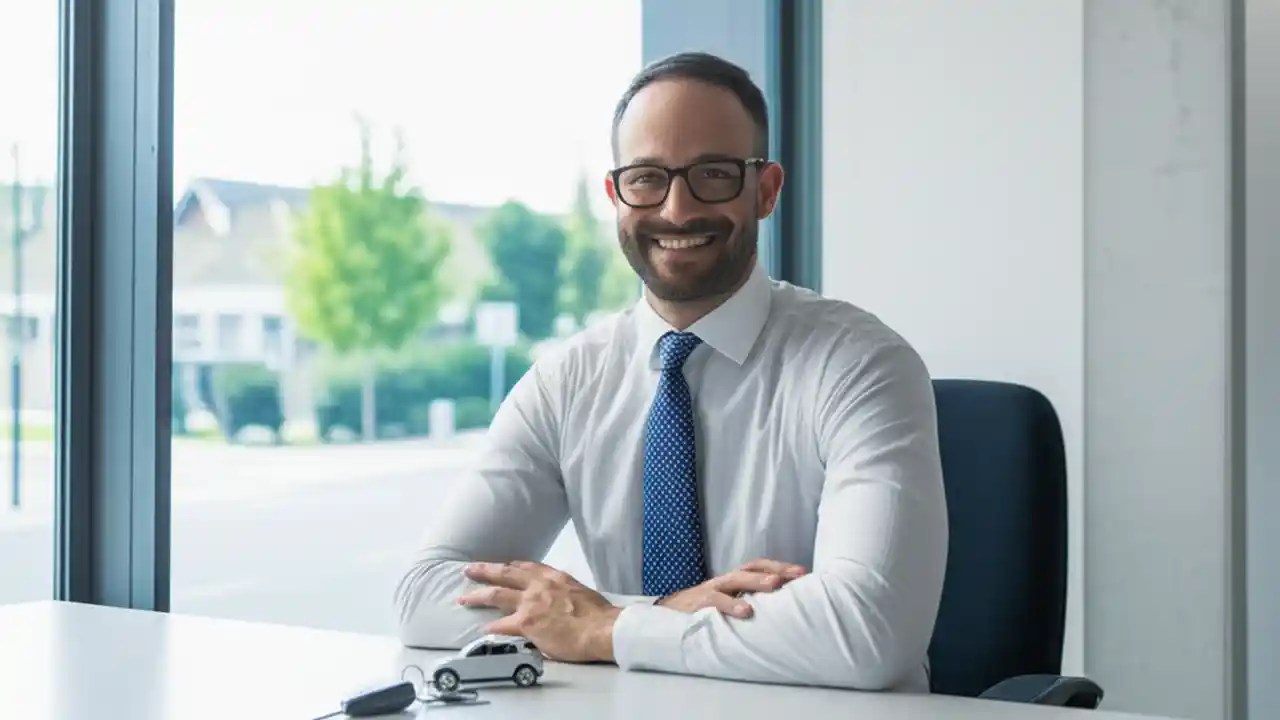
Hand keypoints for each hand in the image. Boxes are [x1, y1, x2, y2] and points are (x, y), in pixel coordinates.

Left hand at [456, 561, 620, 663]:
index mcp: (554, 576)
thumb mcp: (580, 591)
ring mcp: (530, 603)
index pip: (526, 566)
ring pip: (496, 595)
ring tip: (464, 598)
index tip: (502, 566)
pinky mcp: (526, 623)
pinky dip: (491, 627)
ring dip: (477, 596)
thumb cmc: (597, 614)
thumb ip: (564, 592)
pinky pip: (502, 624)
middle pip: (504, 573)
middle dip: (484, 570)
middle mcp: (538, 585)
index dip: (510, 567)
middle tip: (469, 569)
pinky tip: (483, 629)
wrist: (601, 629)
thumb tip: (560, 600)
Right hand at [657, 558, 807, 618]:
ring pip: (735, 580)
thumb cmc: (703, 612)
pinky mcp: (698, 604)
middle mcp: (724, 581)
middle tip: (797, 576)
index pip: (757, 567)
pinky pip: (715, 601)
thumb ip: (747, 602)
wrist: (665, 616)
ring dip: (756, 581)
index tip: (802, 572)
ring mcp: (710, 590)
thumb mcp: (727, 604)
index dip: (779, 567)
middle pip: (751, 569)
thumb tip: (780, 609)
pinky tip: (746, 612)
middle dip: (775, 570)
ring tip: (775, 585)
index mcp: (732, 581)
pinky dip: (731, 605)